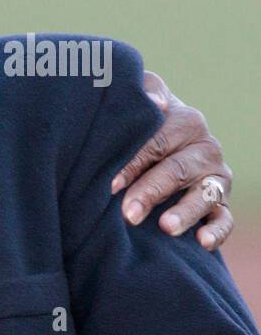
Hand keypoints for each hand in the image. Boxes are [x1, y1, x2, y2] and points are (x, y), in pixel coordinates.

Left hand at [112, 71, 233, 249]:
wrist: (153, 147)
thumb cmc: (136, 125)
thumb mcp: (136, 104)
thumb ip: (143, 93)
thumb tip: (155, 103)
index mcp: (185, 121)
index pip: (158, 143)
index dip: (133, 163)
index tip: (110, 184)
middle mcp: (205, 148)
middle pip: (178, 171)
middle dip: (151, 192)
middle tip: (128, 213)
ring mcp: (215, 177)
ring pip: (205, 195)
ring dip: (186, 212)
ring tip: (166, 227)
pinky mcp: (220, 203)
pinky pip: (224, 218)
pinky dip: (217, 230)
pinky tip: (202, 242)